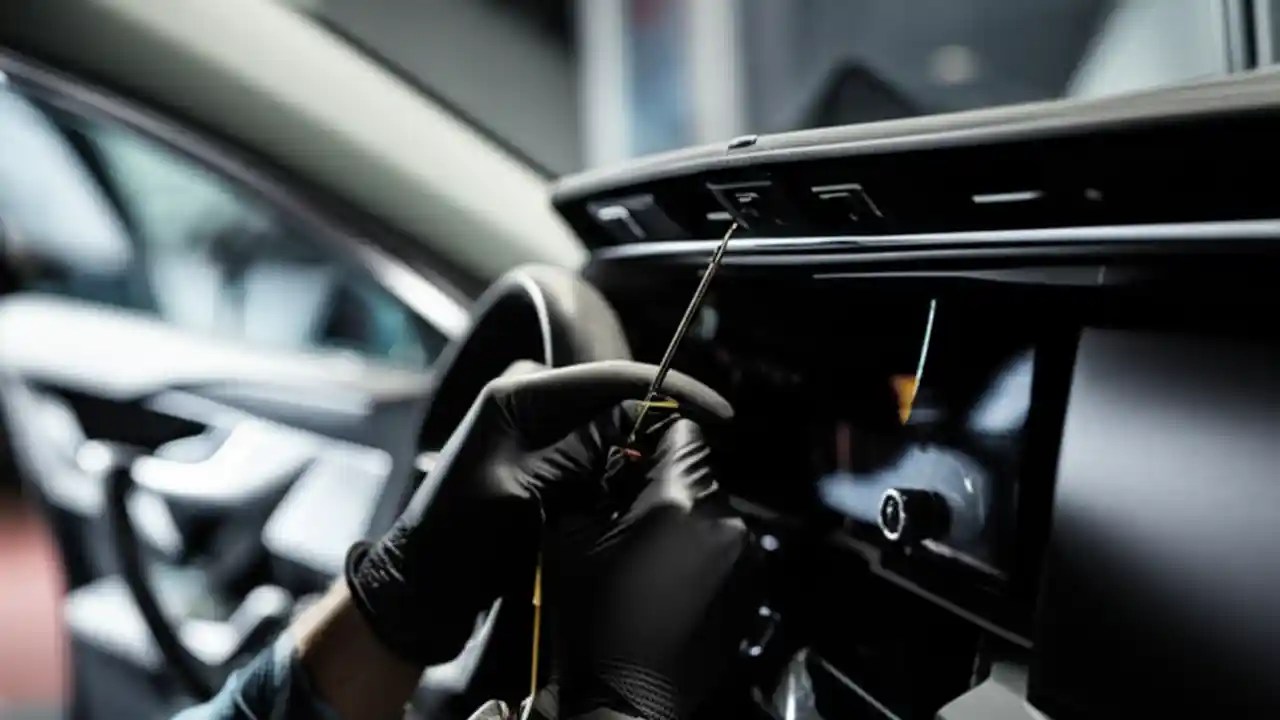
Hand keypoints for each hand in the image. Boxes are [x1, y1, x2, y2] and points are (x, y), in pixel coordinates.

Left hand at [345, 361, 732, 665]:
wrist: (425, 587)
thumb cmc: (459, 541)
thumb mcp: (526, 494)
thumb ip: (581, 452)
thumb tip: (642, 420)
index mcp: (517, 395)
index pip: (610, 377)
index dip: (671, 390)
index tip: (719, 414)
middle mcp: (527, 399)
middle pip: (615, 401)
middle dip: (654, 429)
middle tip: (687, 464)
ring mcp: (535, 427)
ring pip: (610, 430)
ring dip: (635, 456)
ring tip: (648, 488)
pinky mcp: (543, 457)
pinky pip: (595, 453)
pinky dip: (615, 474)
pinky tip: (618, 499)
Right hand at [532, 406, 753, 719]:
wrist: (627, 698)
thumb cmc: (593, 619)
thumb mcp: (573, 539)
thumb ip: (596, 486)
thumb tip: (612, 465)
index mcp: (681, 501)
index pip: (681, 431)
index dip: (651, 438)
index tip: (629, 459)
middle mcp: (725, 520)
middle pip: (698, 471)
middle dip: (666, 483)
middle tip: (631, 513)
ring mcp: (746, 555)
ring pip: (713, 508)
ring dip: (685, 518)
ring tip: (651, 554)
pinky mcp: (753, 584)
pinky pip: (726, 544)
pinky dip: (701, 549)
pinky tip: (672, 579)